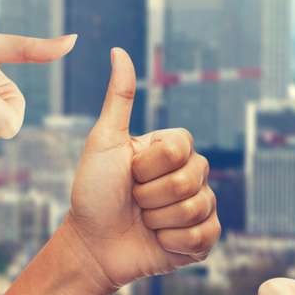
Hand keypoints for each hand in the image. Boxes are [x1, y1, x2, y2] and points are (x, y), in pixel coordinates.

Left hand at [66, 49, 220, 288]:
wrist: (91, 245)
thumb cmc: (93, 192)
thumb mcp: (104, 142)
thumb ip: (118, 97)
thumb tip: (117, 49)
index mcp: (176, 148)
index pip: (179, 149)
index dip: (146, 167)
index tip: (129, 173)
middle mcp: (194, 173)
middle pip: (188, 180)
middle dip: (150, 196)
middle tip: (134, 201)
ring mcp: (201, 206)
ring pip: (195, 209)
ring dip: (158, 220)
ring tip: (144, 221)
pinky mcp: (203, 239)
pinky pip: (202, 236)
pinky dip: (172, 243)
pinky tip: (158, 241)